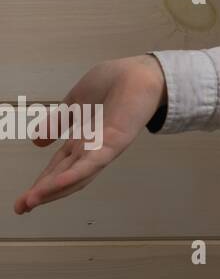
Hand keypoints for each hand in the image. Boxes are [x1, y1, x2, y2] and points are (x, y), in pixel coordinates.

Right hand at [13, 55, 166, 214]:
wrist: (140, 70)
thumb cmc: (115, 81)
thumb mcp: (76, 101)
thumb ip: (58, 121)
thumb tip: (37, 142)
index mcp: (82, 139)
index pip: (58, 167)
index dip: (40, 182)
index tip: (22, 199)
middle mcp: (92, 148)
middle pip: (64, 176)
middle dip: (42, 193)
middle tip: (20, 208)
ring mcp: (104, 148)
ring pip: (75, 176)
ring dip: (52, 189)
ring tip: (30, 202)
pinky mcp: (115, 143)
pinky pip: (93, 162)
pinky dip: (74, 175)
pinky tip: (56, 185)